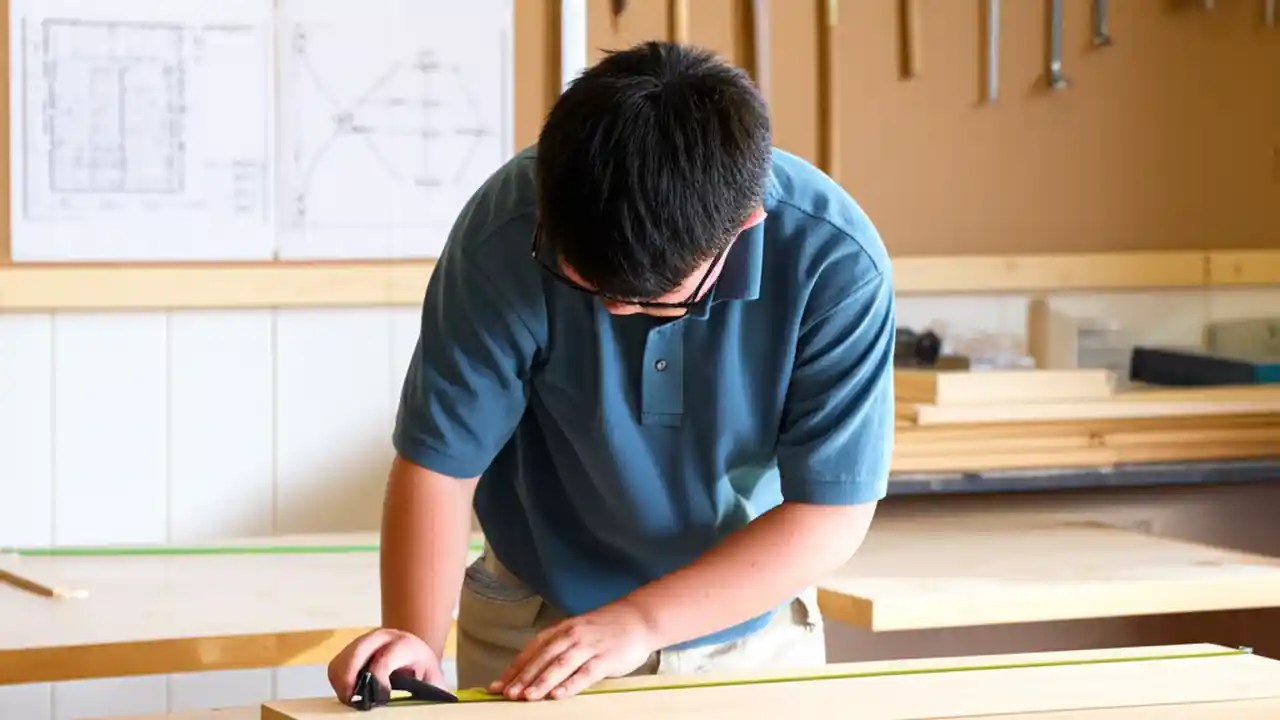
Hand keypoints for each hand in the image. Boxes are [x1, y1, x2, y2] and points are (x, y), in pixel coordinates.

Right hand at [327, 628, 445, 703]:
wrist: (416, 654)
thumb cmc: (425, 671)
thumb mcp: (432, 681)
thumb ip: (428, 692)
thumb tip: (421, 706)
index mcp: (406, 644)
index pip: (385, 658)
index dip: (378, 678)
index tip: (380, 698)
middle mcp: (383, 637)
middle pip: (358, 652)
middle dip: (351, 678)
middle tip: (353, 701)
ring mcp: (365, 641)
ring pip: (343, 659)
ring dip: (342, 682)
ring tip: (352, 700)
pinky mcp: (351, 649)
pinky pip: (335, 665)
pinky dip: (337, 682)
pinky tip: (348, 693)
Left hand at [489, 599, 658, 700]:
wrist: (639, 618)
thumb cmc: (606, 629)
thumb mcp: (578, 633)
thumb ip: (559, 648)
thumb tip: (532, 671)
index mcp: (562, 629)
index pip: (532, 649)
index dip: (514, 667)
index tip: (497, 685)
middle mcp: (572, 635)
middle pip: (542, 657)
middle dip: (523, 677)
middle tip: (507, 694)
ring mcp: (589, 646)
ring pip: (560, 665)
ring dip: (542, 681)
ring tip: (527, 697)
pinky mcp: (606, 658)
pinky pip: (585, 672)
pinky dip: (570, 684)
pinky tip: (558, 695)